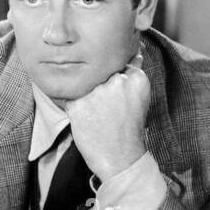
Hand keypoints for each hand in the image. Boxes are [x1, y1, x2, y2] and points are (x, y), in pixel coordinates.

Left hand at [65, 56, 151, 181]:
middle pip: (98, 72)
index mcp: (136, 78)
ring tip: (98, 115)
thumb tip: (130, 52)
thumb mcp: (138, 98)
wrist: (120, 158)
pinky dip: (76, 107)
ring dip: (87, 95)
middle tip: (106, 108)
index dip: (112, 75)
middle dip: (99, 85)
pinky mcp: (77, 103)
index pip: (118, 61)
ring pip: (84, 84)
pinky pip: (71, 97)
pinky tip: (88, 120)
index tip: (113, 90)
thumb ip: (130, 76)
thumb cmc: (129, 128)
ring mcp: (96, 92)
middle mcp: (117, 81)